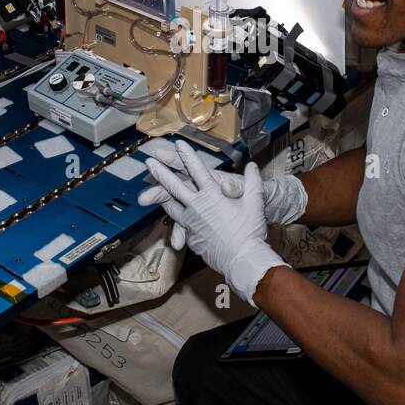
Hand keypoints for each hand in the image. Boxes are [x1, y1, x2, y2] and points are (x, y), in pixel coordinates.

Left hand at [143, 140, 287, 306]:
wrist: (242, 260)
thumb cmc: (249, 231)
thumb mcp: (255, 202)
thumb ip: (252, 182)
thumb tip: (252, 166)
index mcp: (212, 195)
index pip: (197, 169)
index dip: (187, 155)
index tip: (178, 144)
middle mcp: (197, 206)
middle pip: (174, 186)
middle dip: (161, 172)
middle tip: (149, 162)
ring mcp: (191, 223)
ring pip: (171, 207)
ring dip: (162, 197)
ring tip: (152, 191)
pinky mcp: (191, 237)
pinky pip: (181, 226)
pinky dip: (177, 221)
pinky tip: (173, 220)